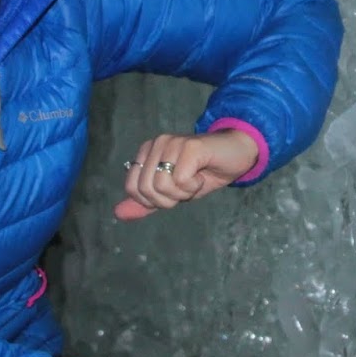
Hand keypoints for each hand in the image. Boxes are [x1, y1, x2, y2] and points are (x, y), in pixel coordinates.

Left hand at [114, 128, 259, 220]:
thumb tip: (118, 213)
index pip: (132, 188)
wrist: (237, 155)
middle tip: (186, 188)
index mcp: (146, 152)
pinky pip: (180, 180)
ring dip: (182, 193)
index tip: (174, 191)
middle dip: (168, 199)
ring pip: (161, 186)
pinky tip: (202, 176)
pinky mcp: (190, 147)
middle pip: (145, 189)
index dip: (153, 200)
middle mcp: (156, 144)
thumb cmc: (205, 172)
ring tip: (194, 180)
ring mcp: (172, 143)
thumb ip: (146, 202)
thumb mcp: (172, 193)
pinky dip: (193, 187)